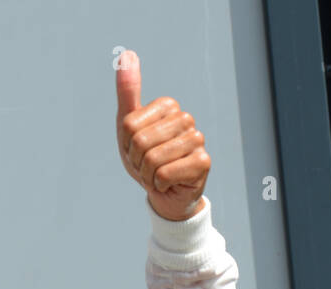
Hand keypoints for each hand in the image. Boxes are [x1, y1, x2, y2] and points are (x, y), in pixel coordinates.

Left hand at [115, 50, 209, 221]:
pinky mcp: (203, 162)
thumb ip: (127, 91)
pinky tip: (169, 182)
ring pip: (153, 159)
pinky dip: (160, 184)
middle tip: (148, 166)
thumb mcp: (128, 127)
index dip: (127, 144)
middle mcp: (186, 118)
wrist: (164, 193)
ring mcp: (198, 139)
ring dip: (148, 175)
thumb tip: (127, 54)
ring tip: (158, 174)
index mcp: (168, 106)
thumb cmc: (145, 159)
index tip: (138, 150)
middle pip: (141, 141)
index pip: (130, 125)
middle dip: (137, 161)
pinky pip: (165, 173)